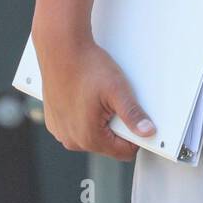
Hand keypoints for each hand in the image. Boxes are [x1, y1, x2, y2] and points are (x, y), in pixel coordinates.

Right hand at [34, 37, 155, 161]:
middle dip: (116, 126)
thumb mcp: (117, 90)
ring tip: (98, 97)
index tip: (135, 118)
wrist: (61, 49)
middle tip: (114, 102)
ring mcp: (60, 131)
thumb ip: (133, 115)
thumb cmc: (87, 67)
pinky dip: (84, 116)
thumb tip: (148, 132)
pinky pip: (76, 127)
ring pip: (92, 135)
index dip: (135, 136)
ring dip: (100, 121)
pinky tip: (85, 98)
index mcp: (88, 138)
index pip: (123, 152)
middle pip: (107, 144)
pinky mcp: (54, 121)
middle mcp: (71, 140)